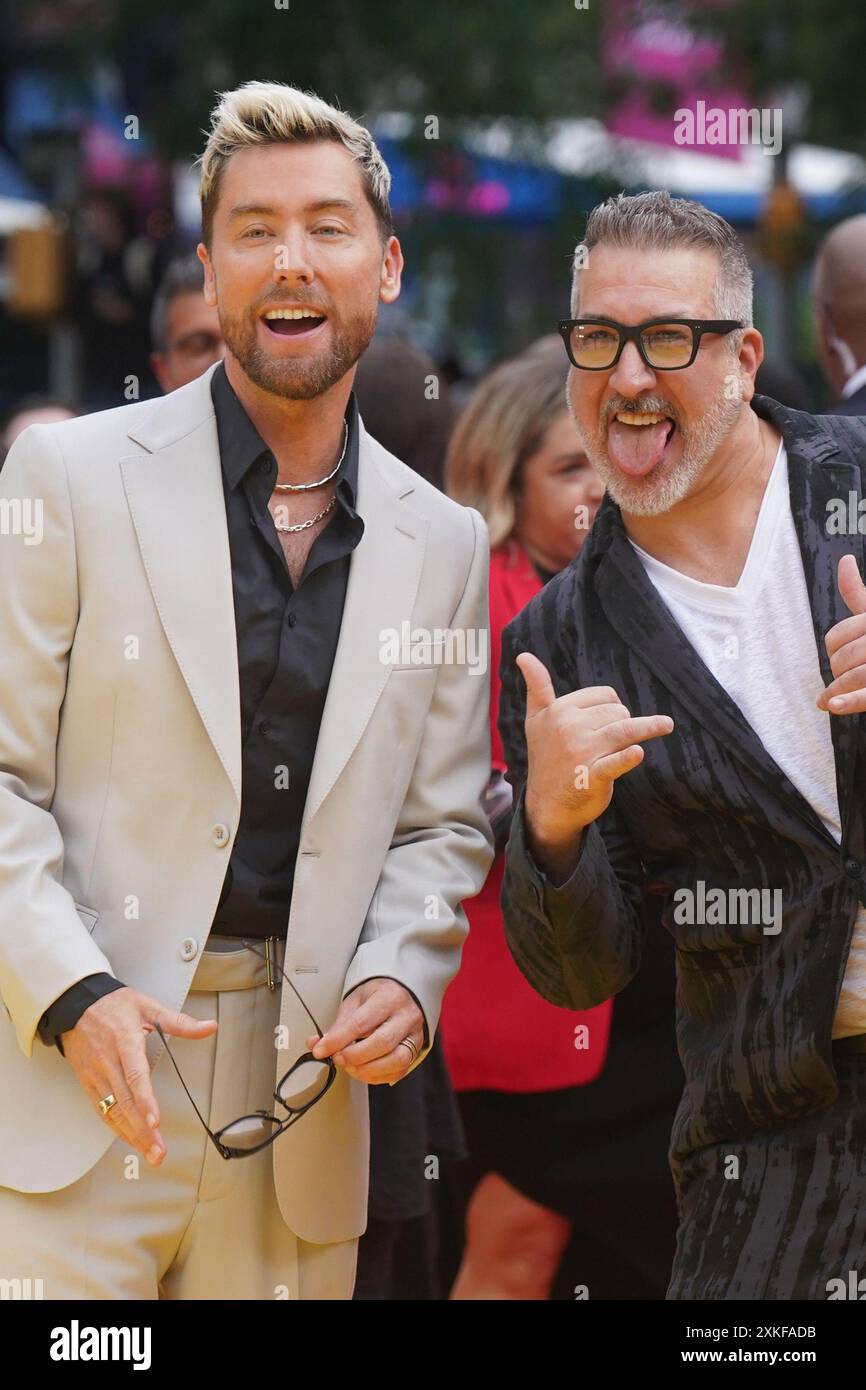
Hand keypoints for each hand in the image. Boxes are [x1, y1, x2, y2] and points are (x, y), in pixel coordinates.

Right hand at [60, 987, 216, 1165]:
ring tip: (150, 1154)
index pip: (135, 1075)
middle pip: (124, 1102)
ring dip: (131, 1135)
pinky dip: (116, 1128)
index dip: (145, 1100)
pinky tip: (130, 1140)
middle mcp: (108, 1062)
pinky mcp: (87, 1083)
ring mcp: (95, 1075)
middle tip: (158, 1152)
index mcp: (125, 1041)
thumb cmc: (114, 1005)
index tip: (155, 1121)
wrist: (75, 1005)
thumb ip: (180, 1021)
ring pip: (113, 1111)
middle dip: (142, 1131)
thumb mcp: (148, 1006)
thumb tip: (209, 1027)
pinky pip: (102, 1110)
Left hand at [305, 979, 424, 1084]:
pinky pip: (400, 1070)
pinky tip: (365, 1071)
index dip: (338, 1040)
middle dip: (354, 1056)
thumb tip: (318, 1044)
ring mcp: (414, 1034)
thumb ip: (339, 1025)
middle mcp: (406, 1016)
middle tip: (337, 1058)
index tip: (321, 1050)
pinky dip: (379, 1076)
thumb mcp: (356, 1000)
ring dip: (368, 1070)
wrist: (402, 993)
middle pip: (381, 1043)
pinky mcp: (416, 1050)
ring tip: (351, 1067)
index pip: (361, 1023)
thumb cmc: (379, 995)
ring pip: (396, 1060)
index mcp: (389, 998)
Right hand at [518, 651, 673, 858]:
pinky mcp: (592, 777)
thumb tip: (524, 655)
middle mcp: (569, 728)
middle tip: (617, 739)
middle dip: (624, 722)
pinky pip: (616, 762)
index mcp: (559, 710)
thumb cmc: (545, 758)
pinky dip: (627, 758)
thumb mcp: (536, 720)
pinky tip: (638, 753)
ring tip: (667, 725)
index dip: (612, 707)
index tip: (609, 721)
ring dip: (649, 727)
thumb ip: (536, 686)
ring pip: (625, 730)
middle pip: (618, 712)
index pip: (604, 695)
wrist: (546, 805)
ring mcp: (581, 752)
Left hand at [818, 554, 865, 714]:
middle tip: (842, 680)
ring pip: (853, 676)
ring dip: (836, 692)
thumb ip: (857, 592)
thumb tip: (845, 560)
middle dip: (837, 673)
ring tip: (828, 701)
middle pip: (842, 658)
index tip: (839, 657)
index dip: (832, 650)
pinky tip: (834, 706)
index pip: (837, 637)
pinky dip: (850, 702)